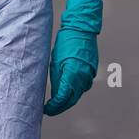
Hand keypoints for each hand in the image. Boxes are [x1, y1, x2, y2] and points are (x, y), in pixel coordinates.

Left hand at [44, 0, 100, 116]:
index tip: (46, 110)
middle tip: (50, 110)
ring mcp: (90, 74)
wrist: (81, 28)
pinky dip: (75, 90)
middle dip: (60, 106)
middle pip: (72, 99)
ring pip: (78, 93)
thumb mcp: (56, 61)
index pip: (63, 98)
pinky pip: (83, 85)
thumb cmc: (65, 43)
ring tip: (56, 102)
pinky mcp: (92, 70)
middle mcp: (83, 77)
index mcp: (72, 74)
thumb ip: (57, 80)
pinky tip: (67, 91)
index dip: (54, 106)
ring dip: (68, 99)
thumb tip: (56, 95)